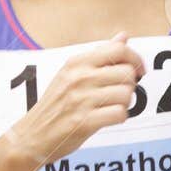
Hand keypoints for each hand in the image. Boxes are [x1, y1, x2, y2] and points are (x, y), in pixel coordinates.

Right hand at [7, 33, 145, 166]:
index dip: (136, 60)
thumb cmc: (57, 103)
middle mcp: (79, 77)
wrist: (32, 134)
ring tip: (111, 106)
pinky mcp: (84, 121)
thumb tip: (123, 36)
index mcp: (77, 62)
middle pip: (127, 73)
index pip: (119, 50)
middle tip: (120, 93)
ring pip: (126, 94)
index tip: (139, 71)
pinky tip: (108, 118)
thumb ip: (100, 55)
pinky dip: (119, 117)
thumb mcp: (72, 73)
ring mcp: (81, 99)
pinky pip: (120, 114)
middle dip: (131, 84)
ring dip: (125, 103)